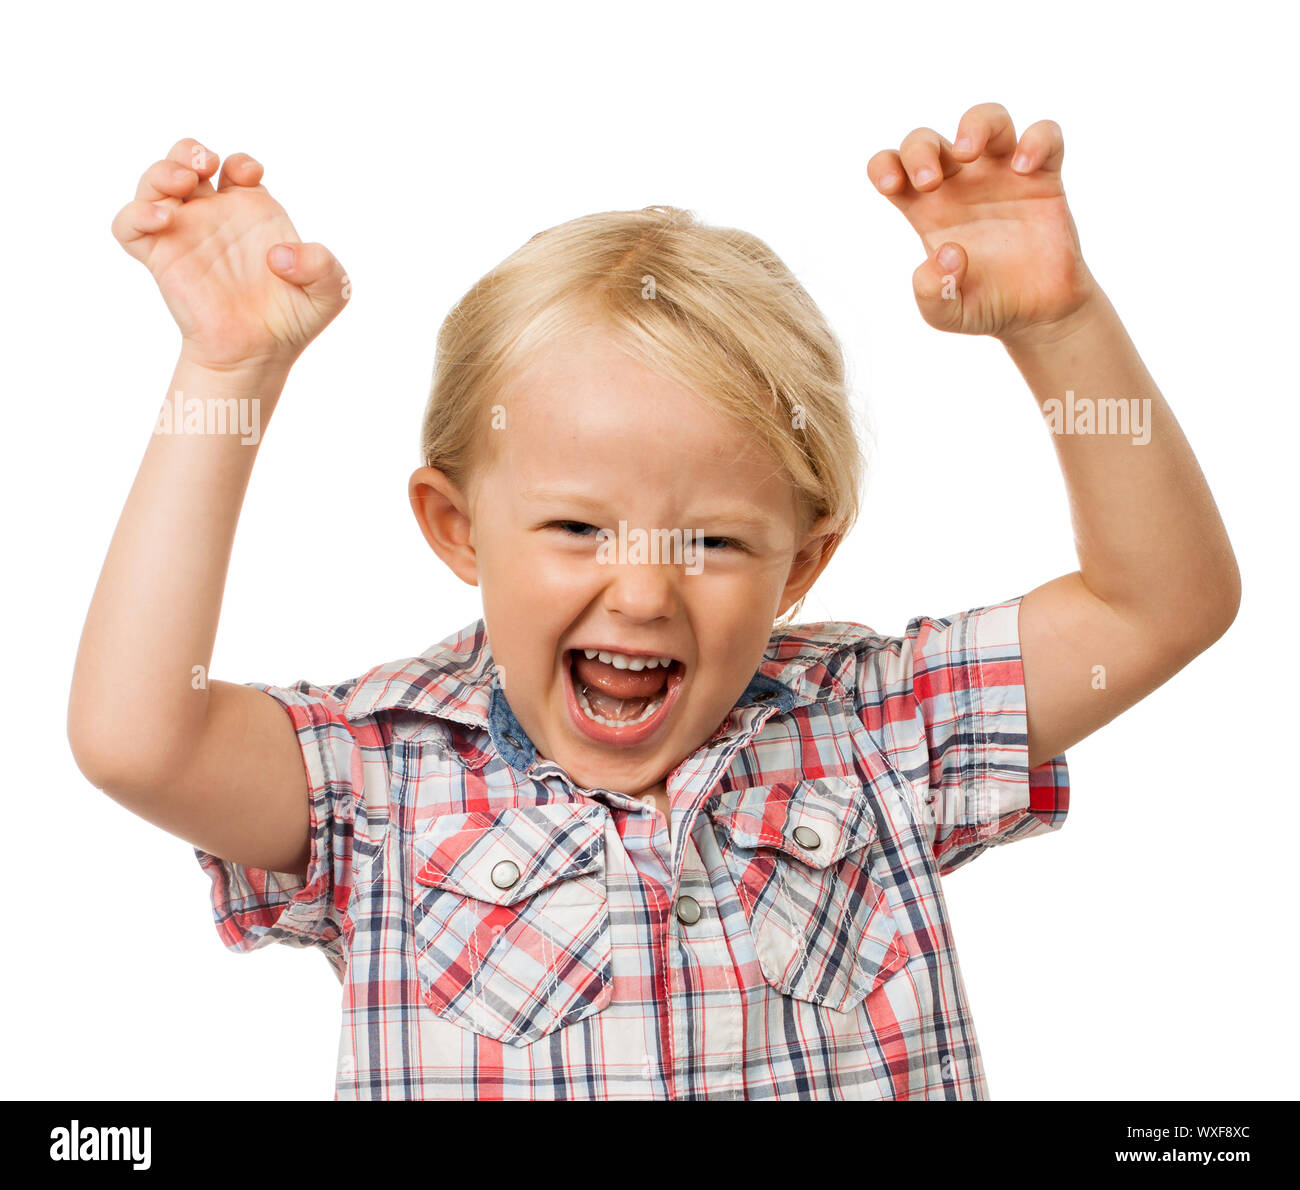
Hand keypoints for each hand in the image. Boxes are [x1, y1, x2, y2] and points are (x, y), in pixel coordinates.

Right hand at [111, 137, 350, 370]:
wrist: (258, 356)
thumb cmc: (292, 320)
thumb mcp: (330, 293)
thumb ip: (324, 267)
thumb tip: (280, 256)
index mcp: (251, 213)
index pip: (236, 168)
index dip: (240, 162)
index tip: (249, 176)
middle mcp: (214, 217)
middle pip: (187, 161)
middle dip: (190, 150)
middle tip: (205, 164)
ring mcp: (184, 234)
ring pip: (154, 183)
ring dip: (161, 170)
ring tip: (184, 182)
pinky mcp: (160, 258)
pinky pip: (129, 226)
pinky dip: (136, 215)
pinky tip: (162, 219)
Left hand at [868, 102, 1098, 345]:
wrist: (1036, 314)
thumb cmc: (984, 306)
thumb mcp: (946, 314)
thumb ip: (932, 293)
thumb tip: (947, 254)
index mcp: (926, 209)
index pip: (892, 167)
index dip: (885, 166)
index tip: (890, 186)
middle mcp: (960, 184)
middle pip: (929, 139)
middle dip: (921, 149)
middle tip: (930, 183)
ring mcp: (1001, 175)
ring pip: (987, 119)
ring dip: (975, 124)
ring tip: (970, 151)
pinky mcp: (1043, 177)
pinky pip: (1045, 136)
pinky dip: (1036, 140)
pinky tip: (1023, 168)